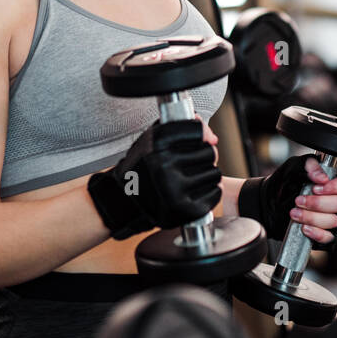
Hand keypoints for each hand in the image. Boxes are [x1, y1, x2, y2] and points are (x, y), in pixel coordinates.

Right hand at [87, 119, 221, 238]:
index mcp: (155, 145)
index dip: (201, 133)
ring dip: (206, 174)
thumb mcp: (151, 140)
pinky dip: (209, 192)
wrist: (121, 201)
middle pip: (210, 152)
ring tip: (189, 178)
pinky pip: (215, 193)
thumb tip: (210, 134)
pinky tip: (193, 191)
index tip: (201, 138)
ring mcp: (174, 190)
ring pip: (214, 173)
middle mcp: (164, 166)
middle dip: (204, 156)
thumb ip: (179, 127)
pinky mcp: (185, 210)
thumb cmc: (140, 167)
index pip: (196, 130)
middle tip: (190, 163)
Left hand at [237, 155, 336, 244]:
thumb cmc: (284, 183)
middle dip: (318, 203)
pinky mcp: (324, 235)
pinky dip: (316, 233)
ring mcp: (331, 219)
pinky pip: (329, 239)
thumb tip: (321, 177)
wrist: (267, 203)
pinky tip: (303, 228)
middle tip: (298, 200)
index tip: (316, 188)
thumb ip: (308, 165)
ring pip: (334, 222)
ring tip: (294, 212)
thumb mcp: (292, 167)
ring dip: (312, 217)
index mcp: (333, 182)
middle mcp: (335, 201)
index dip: (335, 187)